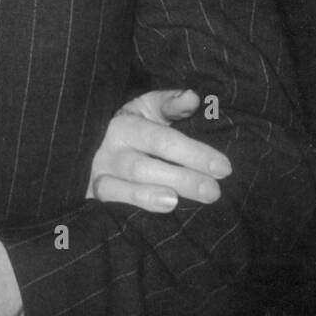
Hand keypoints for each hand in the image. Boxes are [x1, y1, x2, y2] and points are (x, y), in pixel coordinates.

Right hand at [87, 88, 231, 212]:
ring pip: (120, 187)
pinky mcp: (92, 196)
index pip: (163, 140)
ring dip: (148, 196)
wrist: (92, 147)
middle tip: (213, 192)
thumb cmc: (135, 128)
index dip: (194, 153)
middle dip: (181, 179)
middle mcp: (110, 150)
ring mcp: (98, 174)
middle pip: (144, 166)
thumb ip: (172, 104)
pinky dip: (125, 210)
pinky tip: (147, 218)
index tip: (224, 167)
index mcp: (127, 124)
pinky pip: (105, 205)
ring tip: (174, 201)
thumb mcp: (150, 109)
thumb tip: (192, 97)